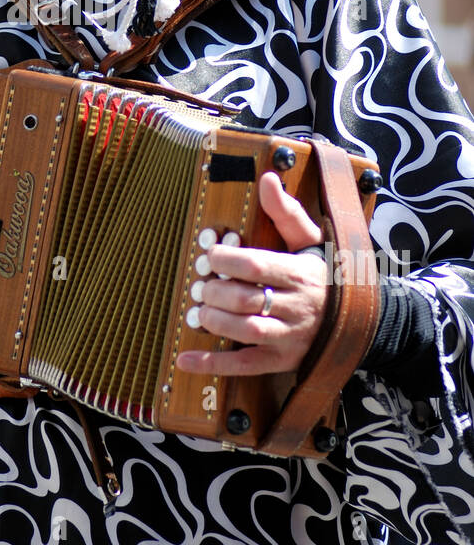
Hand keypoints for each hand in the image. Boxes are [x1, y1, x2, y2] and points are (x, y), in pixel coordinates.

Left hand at [176, 171, 327, 377]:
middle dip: (216, 292)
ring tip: (200, 311)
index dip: (228, 261)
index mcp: (301, 273)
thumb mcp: (311, 239)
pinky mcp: (281, 361)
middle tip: (202, 286)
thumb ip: (286, 211)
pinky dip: (212, 364)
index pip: (258, 266)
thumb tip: (267, 178)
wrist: (359, 318)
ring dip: (216, 322)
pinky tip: (184, 359)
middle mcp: (297, 307)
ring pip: (247, 331)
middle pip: (247, 300)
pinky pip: (244, 366)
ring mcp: (290, 337)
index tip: (211, 256)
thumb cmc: (324, 272)